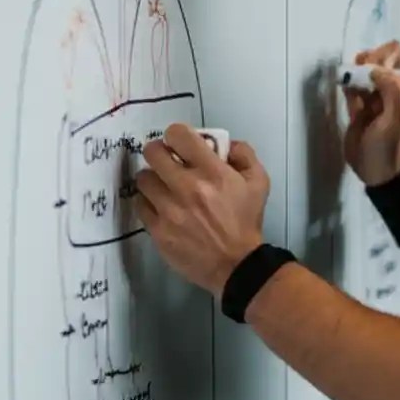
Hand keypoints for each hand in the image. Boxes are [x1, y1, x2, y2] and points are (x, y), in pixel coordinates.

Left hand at [134, 123, 270, 297]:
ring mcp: (169, 210)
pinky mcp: (157, 230)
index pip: (178, 135)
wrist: (236, 264)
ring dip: (153, 178)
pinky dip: (149, 202)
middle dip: (159, 152)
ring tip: (163, 186)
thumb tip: (225, 143)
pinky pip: (140, 205)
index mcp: (212, 172)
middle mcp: (187, 187)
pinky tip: (161, 206)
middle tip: (167, 162)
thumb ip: (244, 154)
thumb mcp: (259, 182)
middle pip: (152, 152)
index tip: (180, 144)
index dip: (176, 135)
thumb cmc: (246, 221)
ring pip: (143, 178)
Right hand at [343, 40, 399, 185]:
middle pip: (378, 58)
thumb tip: (375, 69)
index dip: (383, 56)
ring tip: (352, 86)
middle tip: (362, 79)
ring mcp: (374, 97)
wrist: (378, 172)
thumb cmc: (391, 146)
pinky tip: (346, 92)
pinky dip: (348, 85)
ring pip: (363, 71)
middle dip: (367, 62)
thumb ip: (392, 89)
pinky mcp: (358, 108)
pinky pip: (352, 87)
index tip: (375, 73)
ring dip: (355, 73)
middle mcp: (391, 88)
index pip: (397, 54)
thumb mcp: (398, 117)